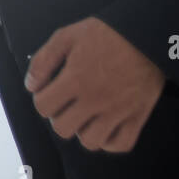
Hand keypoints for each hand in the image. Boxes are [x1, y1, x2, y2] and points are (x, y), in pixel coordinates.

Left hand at [26, 17, 164, 152]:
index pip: (44, 107)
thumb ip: (43, 60)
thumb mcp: (66, 36)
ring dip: (83, 130)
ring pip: (90, 142)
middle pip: (63, 129)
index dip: (42, 99)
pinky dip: (110, 140)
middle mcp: (96, 100)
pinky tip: (104, 125)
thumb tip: (31, 86)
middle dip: (59, 117)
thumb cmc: (105, 34)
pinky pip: (121, 144)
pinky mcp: (138, 116)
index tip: (49, 91)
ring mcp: (118, 111)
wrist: (146, 36)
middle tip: (66, 104)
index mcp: (76, 79)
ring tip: (85, 115)